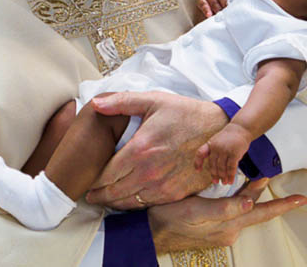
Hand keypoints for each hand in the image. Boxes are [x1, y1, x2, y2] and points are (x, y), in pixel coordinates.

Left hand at [85, 91, 227, 207]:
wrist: (219, 130)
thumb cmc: (184, 114)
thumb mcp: (152, 100)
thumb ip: (122, 102)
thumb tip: (96, 103)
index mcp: (140, 149)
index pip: (107, 174)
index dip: (94, 181)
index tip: (86, 181)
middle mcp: (150, 172)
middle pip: (115, 192)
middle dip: (100, 195)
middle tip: (90, 196)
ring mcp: (164, 186)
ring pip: (131, 202)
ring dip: (115, 203)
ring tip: (105, 200)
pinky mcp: (176, 194)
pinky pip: (149, 205)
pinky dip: (135, 205)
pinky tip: (128, 200)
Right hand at [149, 179, 306, 252]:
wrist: (152, 232)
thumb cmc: (172, 220)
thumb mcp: (197, 211)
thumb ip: (224, 208)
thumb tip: (251, 203)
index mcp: (229, 225)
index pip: (261, 212)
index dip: (282, 204)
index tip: (301, 199)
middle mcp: (229, 229)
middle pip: (256, 211)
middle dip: (272, 201)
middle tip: (294, 196)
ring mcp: (221, 229)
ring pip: (243, 209)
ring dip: (253, 197)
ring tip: (261, 183)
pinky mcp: (212, 227)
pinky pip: (231, 212)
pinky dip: (237, 200)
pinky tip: (236, 193)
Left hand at [194, 123, 252, 184]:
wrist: (240, 129)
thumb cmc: (228, 137)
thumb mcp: (217, 141)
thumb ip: (213, 151)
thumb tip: (213, 168)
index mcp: (210, 144)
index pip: (200, 153)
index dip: (197, 162)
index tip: (197, 170)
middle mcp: (216, 147)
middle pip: (213, 164)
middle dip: (214, 174)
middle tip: (216, 182)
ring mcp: (225, 150)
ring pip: (222, 168)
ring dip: (223, 177)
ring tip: (224, 183)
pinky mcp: (234, 153)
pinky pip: (231, 168)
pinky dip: (231, 176)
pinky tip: (231, 181)